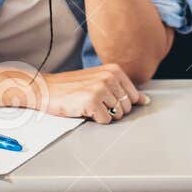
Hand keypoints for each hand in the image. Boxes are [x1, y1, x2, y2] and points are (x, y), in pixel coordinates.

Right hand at [0, 63, 145, 124]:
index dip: (121, 103)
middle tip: (94, 102)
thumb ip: (122, 89)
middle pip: (127, 107)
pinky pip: (106, 121)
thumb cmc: (71, 87)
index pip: (133, 96)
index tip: (106, 100)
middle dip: (112, 110)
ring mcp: (101, 88)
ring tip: (88, 104)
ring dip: (103, 115)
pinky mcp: (93, 101)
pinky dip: (95, 120)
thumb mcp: (99, 81)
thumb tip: (145, 101)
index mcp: (114, 70)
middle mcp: (109, 77)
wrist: (46, 88)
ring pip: (117, 115)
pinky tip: (83, 109)